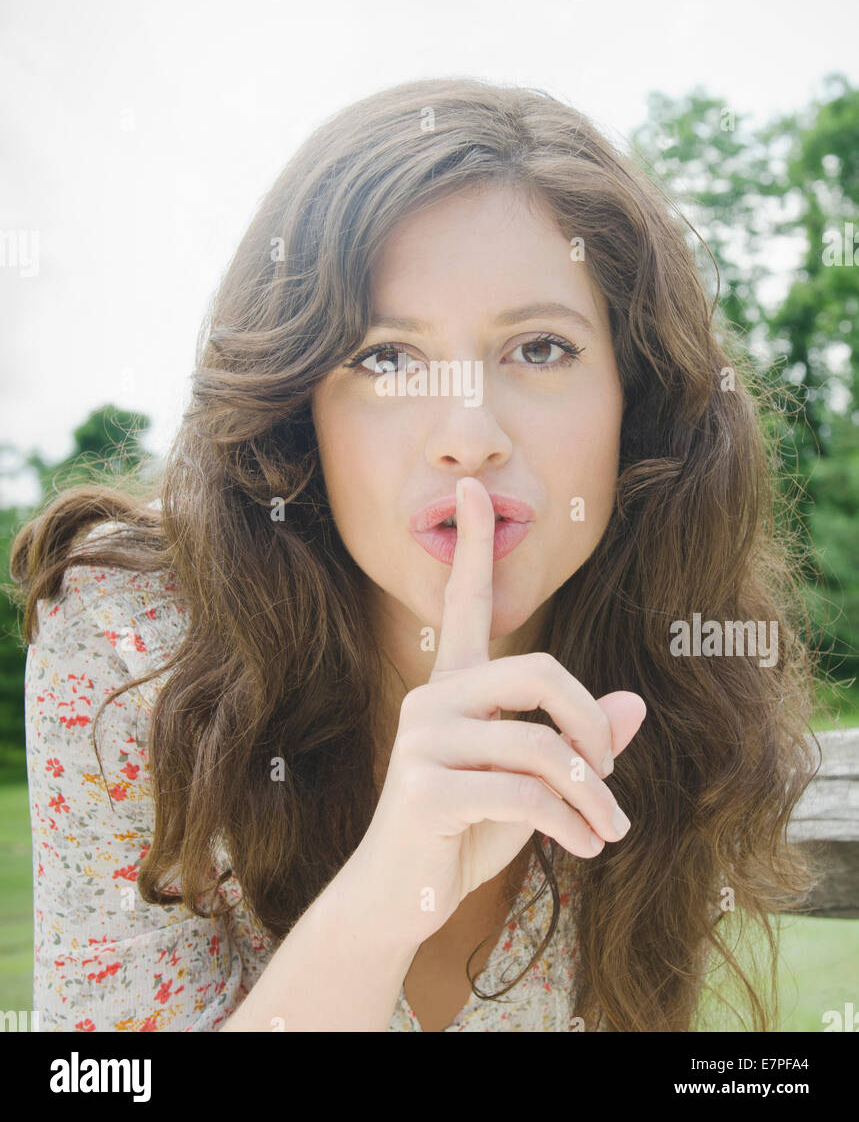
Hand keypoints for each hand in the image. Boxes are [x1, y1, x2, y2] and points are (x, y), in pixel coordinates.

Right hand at [351, 476, 645, 950]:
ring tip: (610, 832)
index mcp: (454, 685)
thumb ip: (575, 743)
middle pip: (539, 673)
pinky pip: (525, 795)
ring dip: (591, 797)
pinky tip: (584, 849)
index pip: (466, 601)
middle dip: (591, 724)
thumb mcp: (530, 785)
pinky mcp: (424, 788)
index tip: (473, 488)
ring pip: (540, 746)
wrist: (399, 898)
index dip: (474, 544)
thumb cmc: (464, 832)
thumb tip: (634, 705)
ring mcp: (424, 740)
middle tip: (611, 773)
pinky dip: (571, 826)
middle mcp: (433, 698)